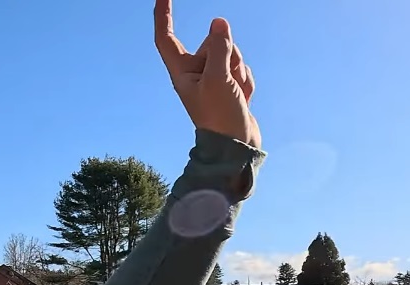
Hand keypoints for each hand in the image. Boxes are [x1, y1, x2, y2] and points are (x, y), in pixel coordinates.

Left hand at [154, 0, 260, 148]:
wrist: (236, 146)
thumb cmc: (220, 117)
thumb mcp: (219, 79)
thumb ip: (219, 49)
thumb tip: (218, 23)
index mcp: (181, 72)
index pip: (166, 38)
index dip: (162, 15)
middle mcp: (194, 72)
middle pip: (212, 44)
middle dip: (228, 56)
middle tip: (227, 83)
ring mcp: (212, 78)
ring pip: (231, 54)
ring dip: (239, 71)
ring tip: (235, 94)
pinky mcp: (228, 85)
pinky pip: (242, 69)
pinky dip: (247, 82)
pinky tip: (242, 99)